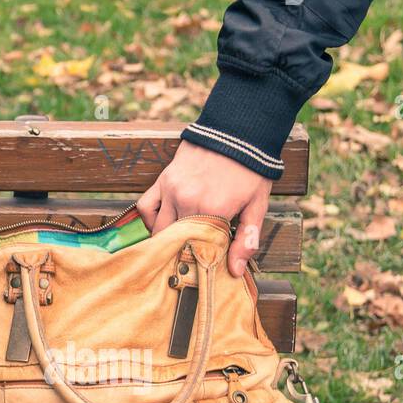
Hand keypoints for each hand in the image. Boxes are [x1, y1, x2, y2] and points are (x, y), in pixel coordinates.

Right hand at [135, 140, 273, 277]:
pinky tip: (162, 225)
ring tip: (176, 247)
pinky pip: (145, 206)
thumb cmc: (251, 171)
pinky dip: (149, 220)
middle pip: (176, 243)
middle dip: (182, 254)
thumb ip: (246, 238)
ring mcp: (172, 191)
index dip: (203, 262)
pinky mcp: (163, 180)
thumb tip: (233, 270)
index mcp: (214, 212)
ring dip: (166, 241)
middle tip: (190, 260)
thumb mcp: (257, 204)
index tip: (207, 267)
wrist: (237, 132)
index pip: (201, 250)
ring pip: (159, 229)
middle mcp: (189, 203)